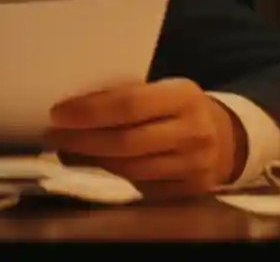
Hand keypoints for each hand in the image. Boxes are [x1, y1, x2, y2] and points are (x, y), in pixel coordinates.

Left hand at [45, 77, 245, 199]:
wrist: (227, 137)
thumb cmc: (179, 108)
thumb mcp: (162, 90)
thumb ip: (125, 97)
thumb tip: (71, 112)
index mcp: (184, 95)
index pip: (128, 104)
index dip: (89, 111)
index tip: (58, 114)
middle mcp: (193, 131)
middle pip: (126, 142)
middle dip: (82, 141)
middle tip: (52, 136)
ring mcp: (194, 165)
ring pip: (131, 168)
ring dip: (92, 161)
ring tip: (66, 151)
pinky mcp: (190, 190)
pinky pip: (142, 186)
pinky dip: (113, 176)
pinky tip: (93, 165)